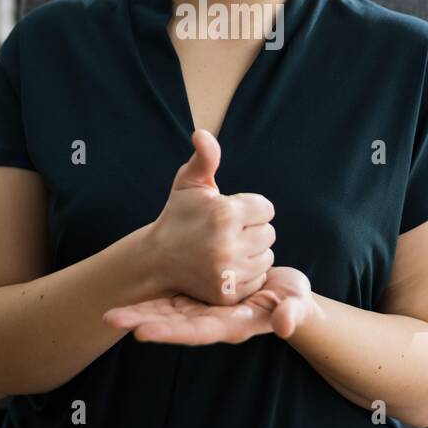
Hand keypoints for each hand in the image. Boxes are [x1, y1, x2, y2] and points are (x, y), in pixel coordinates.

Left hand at [103, 267, 316, 343]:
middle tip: (110, 318)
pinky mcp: (199, 298)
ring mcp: (203, 310)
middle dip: (142, 322)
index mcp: (231, 325)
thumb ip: (291, 314)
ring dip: (139, 312)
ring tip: (109, 312)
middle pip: (172, 324)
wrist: (286, 296)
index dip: (169, 332)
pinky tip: (131, 293)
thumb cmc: (293, 303)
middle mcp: (211, 321)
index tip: (142, 333)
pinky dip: (152, 298)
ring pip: (166, 313)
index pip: (195, 331)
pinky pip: (172, 299)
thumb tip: (284, 324)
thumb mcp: (296, 305)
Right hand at [148, 129, 274, 305]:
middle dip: (252, 230)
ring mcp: (228, 272)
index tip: (230, 213)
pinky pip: (258, 278)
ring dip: (252, 252)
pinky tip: (227, 266)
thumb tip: (202, 133)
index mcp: (224, 214)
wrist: (157, 259)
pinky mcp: (229, 294)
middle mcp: (228, 244)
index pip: (266, 208)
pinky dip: (247, 273)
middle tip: (226, 232)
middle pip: (269, 233)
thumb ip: (205, 158)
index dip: (250, 208)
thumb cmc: (179, 216)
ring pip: (267, 256)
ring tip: (226, 248)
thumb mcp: (189, 183)